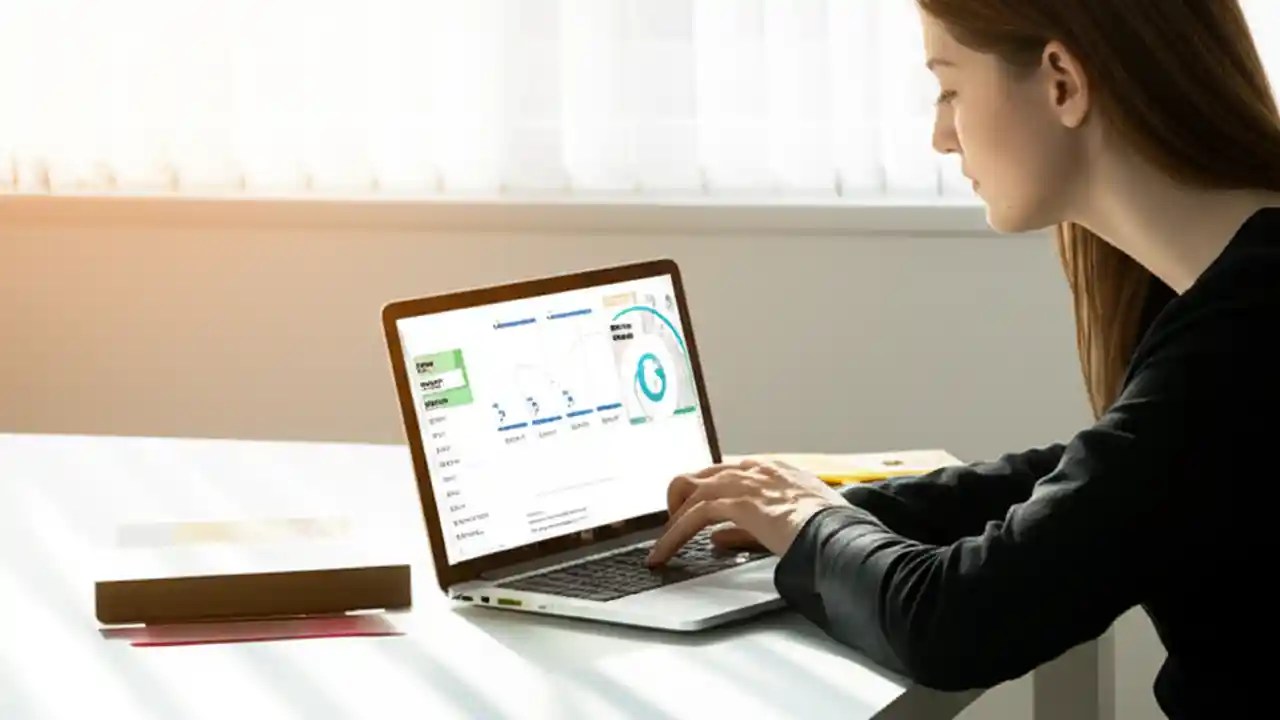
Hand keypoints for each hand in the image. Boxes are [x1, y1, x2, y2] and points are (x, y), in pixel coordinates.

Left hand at [645, 458, 847, 566]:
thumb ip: (748, 529)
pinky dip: (673, 535)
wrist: (841, 533)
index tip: (690, 510)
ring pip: (691, 492)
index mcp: (772, 470)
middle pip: (701, 476)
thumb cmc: (830, 530)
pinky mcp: (739, 503)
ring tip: (661, 547)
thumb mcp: (787, 524)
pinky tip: (665, 553)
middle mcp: (755, 470)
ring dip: (672, 522)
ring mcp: (746, 483)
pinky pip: (693, 516)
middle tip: (671, 526)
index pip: (725, 474)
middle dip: (680, 501)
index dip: (703, 493)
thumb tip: (717, 538)